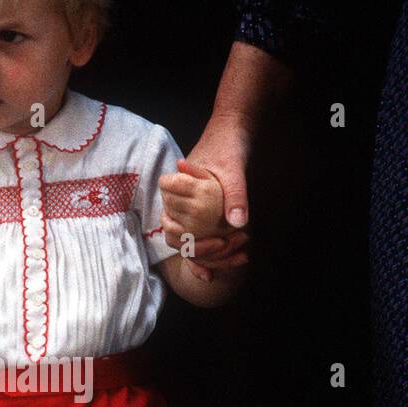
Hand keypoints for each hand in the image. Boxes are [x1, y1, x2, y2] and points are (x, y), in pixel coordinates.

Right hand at [160, 113, 252, 281]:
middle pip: (176, 237)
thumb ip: (235, 195)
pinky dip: (205, 255)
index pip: (169, 223)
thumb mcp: (234, 170)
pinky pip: (195, 239)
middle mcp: (175, 202)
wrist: (233, 133)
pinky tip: (214, 273)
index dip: (185, 240)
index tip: (213, 243)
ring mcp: (185, 209)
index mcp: (175, 189)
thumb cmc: (228, 147)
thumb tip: (238, 224)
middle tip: (227, 246)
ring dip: (206, 255)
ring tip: (236, 257)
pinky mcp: (197, 215)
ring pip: (184, 243)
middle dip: (200, 250)